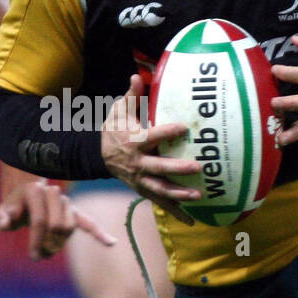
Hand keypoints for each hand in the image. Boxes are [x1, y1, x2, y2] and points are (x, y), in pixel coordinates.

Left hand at [0, 179, 116, 260]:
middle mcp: (52, 194)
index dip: (37, 241)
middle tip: (37, 256)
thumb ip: (0, 217)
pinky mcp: (74, 212)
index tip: (33, 255)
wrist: (27, 194)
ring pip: (68, 228)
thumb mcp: (1, 211)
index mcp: (34, 191)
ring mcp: (64, 203)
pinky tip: (111, 243)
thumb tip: (6, 221)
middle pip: (57, 226)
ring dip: (59, 244)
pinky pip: (88, 222)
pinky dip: (99, 233)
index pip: (40, 221)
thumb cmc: (13, 206)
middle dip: (48, 244)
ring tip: (47, 253)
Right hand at [101, 75, 201, 225]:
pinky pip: (160, 202)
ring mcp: (140, 180)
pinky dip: (175, 212)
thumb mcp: (119, 111)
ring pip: (160, 189)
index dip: (167, 132)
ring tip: (198, 195)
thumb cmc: (114, 129)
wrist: (98, 155)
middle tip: (198, 167)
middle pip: (158, 168)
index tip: (183, 127)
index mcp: (133, 141)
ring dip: (179, 194)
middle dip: (177, 169)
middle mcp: (137, 164)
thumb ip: (131, 96)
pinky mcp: (144, 190)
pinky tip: (191, 220)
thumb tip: (137, 76)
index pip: (151, 137)